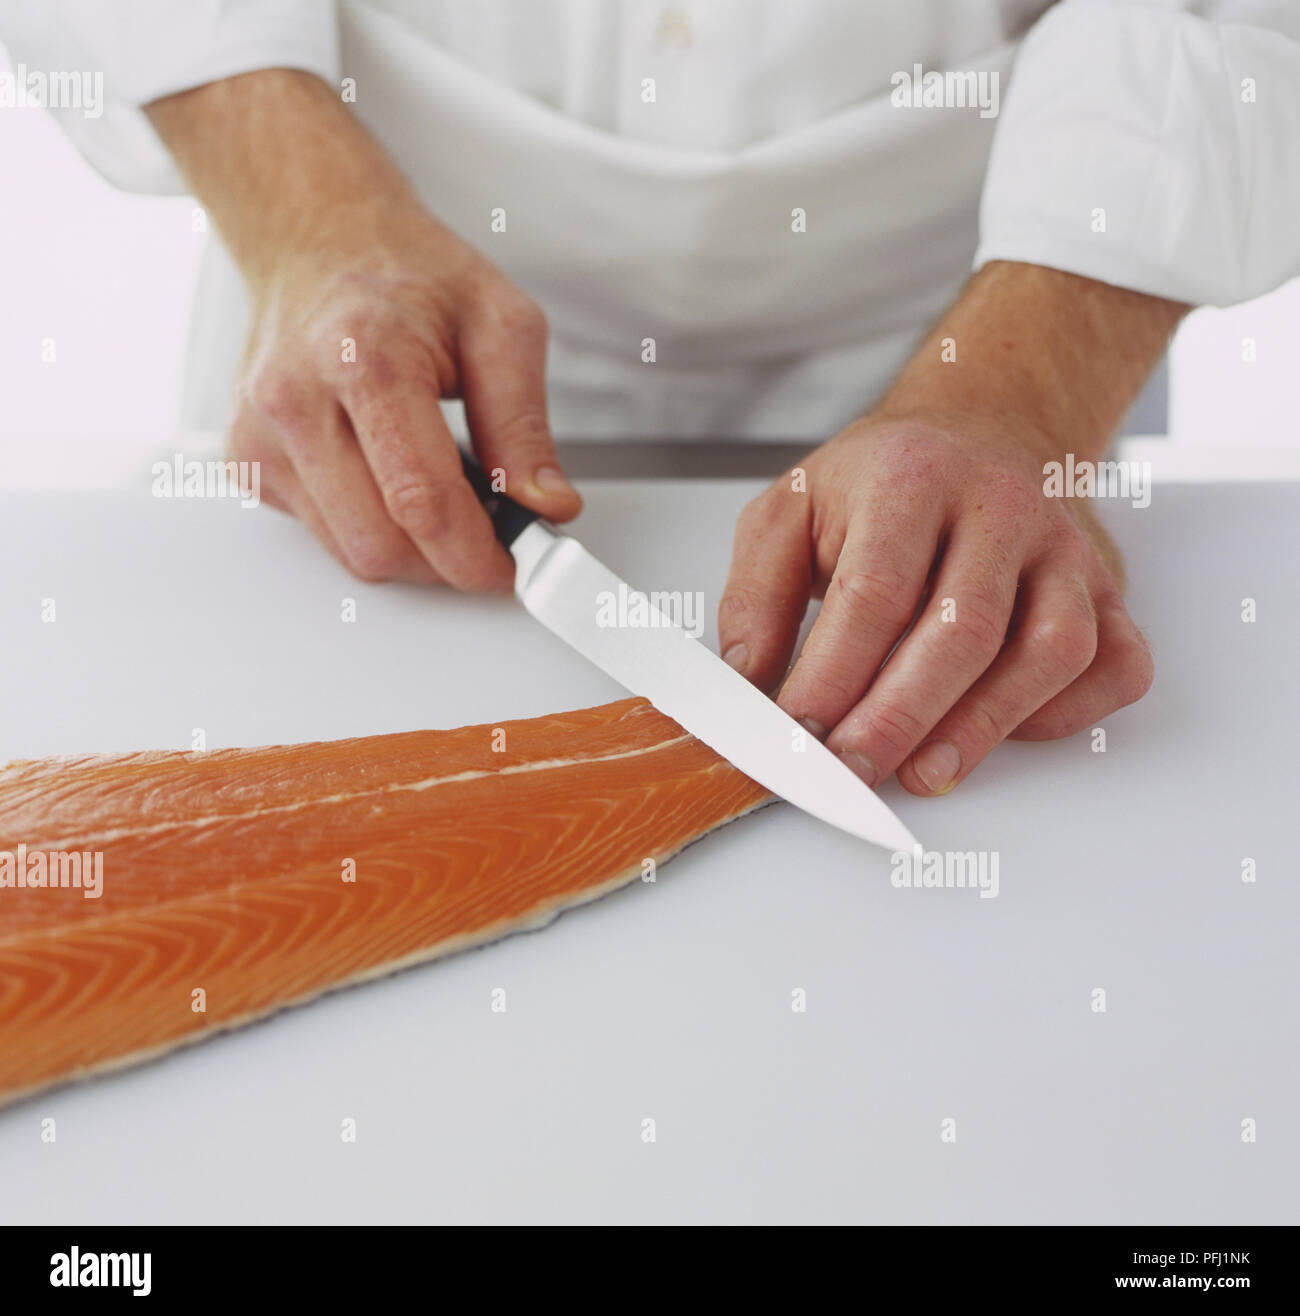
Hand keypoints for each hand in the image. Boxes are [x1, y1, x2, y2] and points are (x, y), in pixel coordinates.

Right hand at [146, 69, 579, 589]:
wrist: (318, 237)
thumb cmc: (409, 274)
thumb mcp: (500, 325)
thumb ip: (524, 424)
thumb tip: (547, 505)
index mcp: (366, 358)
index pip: (421, 501)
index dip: (475, 554)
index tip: (512, 567)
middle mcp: (297, 398)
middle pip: (380, 544)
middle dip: (447, 559)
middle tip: (488, 531)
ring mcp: (261, 433)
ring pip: (351, 553)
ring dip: (412, 548)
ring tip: (441, 489)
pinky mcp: (247, 460)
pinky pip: (323, 535)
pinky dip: (370, 526)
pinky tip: (387, 475)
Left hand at [717, 414, 1153, 795]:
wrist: (981, 427)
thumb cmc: (881, 484)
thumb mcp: (790, 511)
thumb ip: (756, 597)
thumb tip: (748, 688)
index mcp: (911, 479)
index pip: (874, 590)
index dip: (834, 673)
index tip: (798, 732)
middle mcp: (1000, 508)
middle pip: (963, 628)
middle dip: (900, 715)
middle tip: (851, 771)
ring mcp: (1064, 550)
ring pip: (1050, 650)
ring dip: (984, 724)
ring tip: (923, 773)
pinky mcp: (1107, 589)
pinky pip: (1113, 664)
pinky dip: (1067, 712)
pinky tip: (1005, 731)